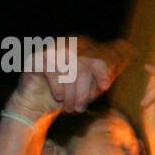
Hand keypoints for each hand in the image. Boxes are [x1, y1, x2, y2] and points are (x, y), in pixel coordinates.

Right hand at [7, 36, 130, 119]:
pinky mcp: (36, 60)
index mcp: (85, 48)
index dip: (102, 72)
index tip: (104, 88)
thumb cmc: (68, 95)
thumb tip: (118, 71)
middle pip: (84, 66)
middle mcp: (68, 45)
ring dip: (71, 95)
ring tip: (71, 109)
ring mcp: (51, 51)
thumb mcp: (90, 89)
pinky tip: (58, 98)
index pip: (99, 56)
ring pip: (69, 71)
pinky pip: (53, 73)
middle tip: (81, 108)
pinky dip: (58, 89)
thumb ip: (103, 80)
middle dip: (84, 92)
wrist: (37, 104)